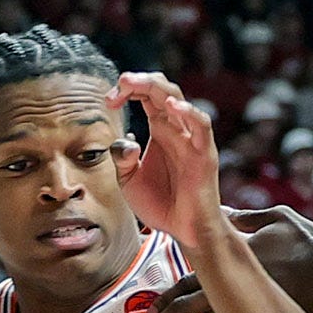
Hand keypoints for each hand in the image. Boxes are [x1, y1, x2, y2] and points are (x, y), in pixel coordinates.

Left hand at [109, 72, 218, 244]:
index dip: (127, 90)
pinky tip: (171, 107)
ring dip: (157, 88)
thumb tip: (124, 139)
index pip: (145, 96)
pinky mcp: (204, 154)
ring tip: (134, 83)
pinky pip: (202, 126)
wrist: (183, 230)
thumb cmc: (160, 204)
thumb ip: (122, 159)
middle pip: (161, 89)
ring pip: (179, 100)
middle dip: (138, 81)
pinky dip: (189, 113)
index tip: (108, 101)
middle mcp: (176, 129)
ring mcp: (191, 139)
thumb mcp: (129, 182)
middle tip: (119, 83)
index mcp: (159, 129)